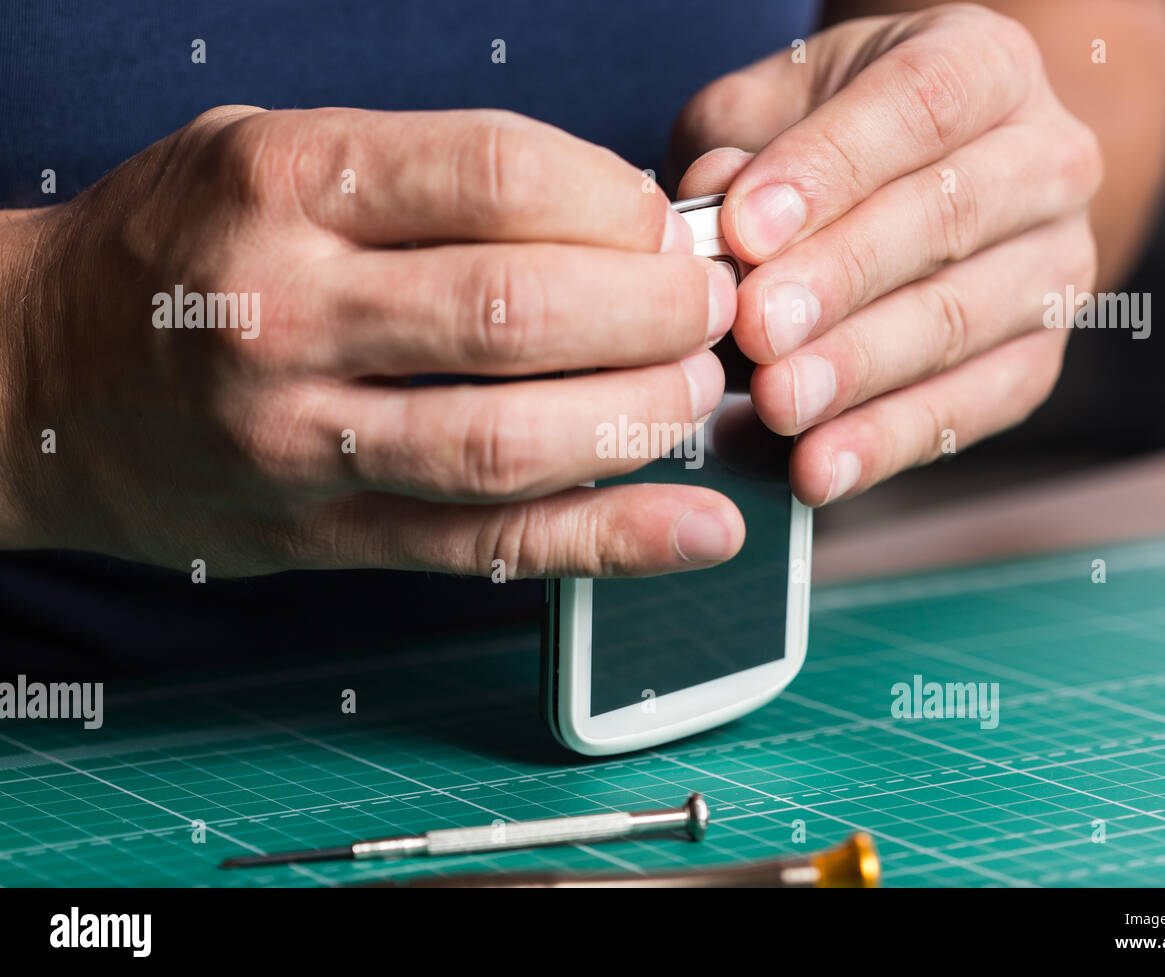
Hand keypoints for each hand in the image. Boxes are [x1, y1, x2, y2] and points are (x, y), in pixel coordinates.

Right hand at [0, 106, 741, 576]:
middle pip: (518, 314)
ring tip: (693, 391)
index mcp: (285, 185)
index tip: (662, 224)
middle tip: (705, 310)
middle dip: (652, 311)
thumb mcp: (277, 154)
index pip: (498, 179)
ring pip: (508, 443)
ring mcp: (299, 440)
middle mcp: (286, 312)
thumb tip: (618, 218)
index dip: (618, 203)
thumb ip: (430, 179)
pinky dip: (611, 543)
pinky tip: (701, 528)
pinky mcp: (323, 536)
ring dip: (640, 420)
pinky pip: (485, 547)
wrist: (38, 375)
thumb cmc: (184, 248)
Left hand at [673, 3, 1101, 505]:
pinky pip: (971, 409)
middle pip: (947, 219)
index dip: (831, 170)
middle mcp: (1046, 161)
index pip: (919, 105)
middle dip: (841, 282)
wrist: (927, 181)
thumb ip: (740, 141)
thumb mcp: (778, 106)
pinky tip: (817, 469)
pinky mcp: (1039, 358)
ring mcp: (1056, 266)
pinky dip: (887, 443)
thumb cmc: (832, 138)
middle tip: (756, 331)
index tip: (746, 230)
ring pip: (959, 321)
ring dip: (861, 373)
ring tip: (777, 407)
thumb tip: (716, 199)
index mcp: (985, 66)